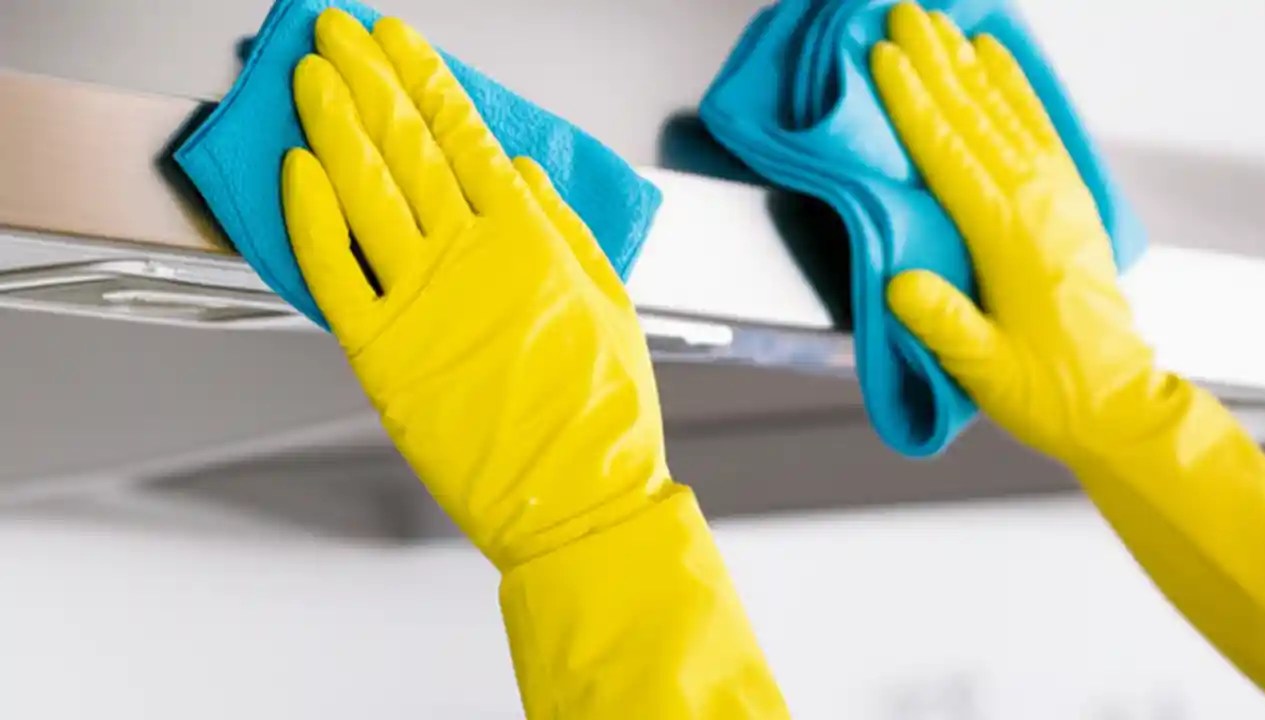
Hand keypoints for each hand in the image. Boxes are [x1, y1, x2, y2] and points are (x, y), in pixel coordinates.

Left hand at [282, 9, 670, 569]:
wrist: (575, 499)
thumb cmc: (602, 412)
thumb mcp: (608, 301)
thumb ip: (562, 226)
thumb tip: (518, 166)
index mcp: (531, 239)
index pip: (464, 137)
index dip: (425, 81)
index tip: (398, 42)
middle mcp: (472, 256)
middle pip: (406, 148)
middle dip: (367, 81)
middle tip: (336, 35)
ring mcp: (422, 301)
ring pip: (365, 194)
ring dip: (333, 127)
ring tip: (310, 77)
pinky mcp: (383, 352)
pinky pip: (333, 271)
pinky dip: (310, 218)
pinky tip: (296, 171)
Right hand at [871, 3, 1159, 467]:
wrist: (1115, 404)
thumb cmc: (1049, 390)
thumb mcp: (985, 368)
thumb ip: (943, 322)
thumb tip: (900, 285)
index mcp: (1011, 238)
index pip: (951, 155)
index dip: (914, 105)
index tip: (884, 61)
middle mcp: (1038, 204)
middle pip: (977, 118)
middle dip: (937, 63)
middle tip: (903, 17)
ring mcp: (1058, 198)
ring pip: (1007, 114)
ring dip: (970, 67)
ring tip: (941, 27)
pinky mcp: (1068, 203)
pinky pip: (1038, 129)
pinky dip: (1015, 89)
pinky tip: (997, 63)